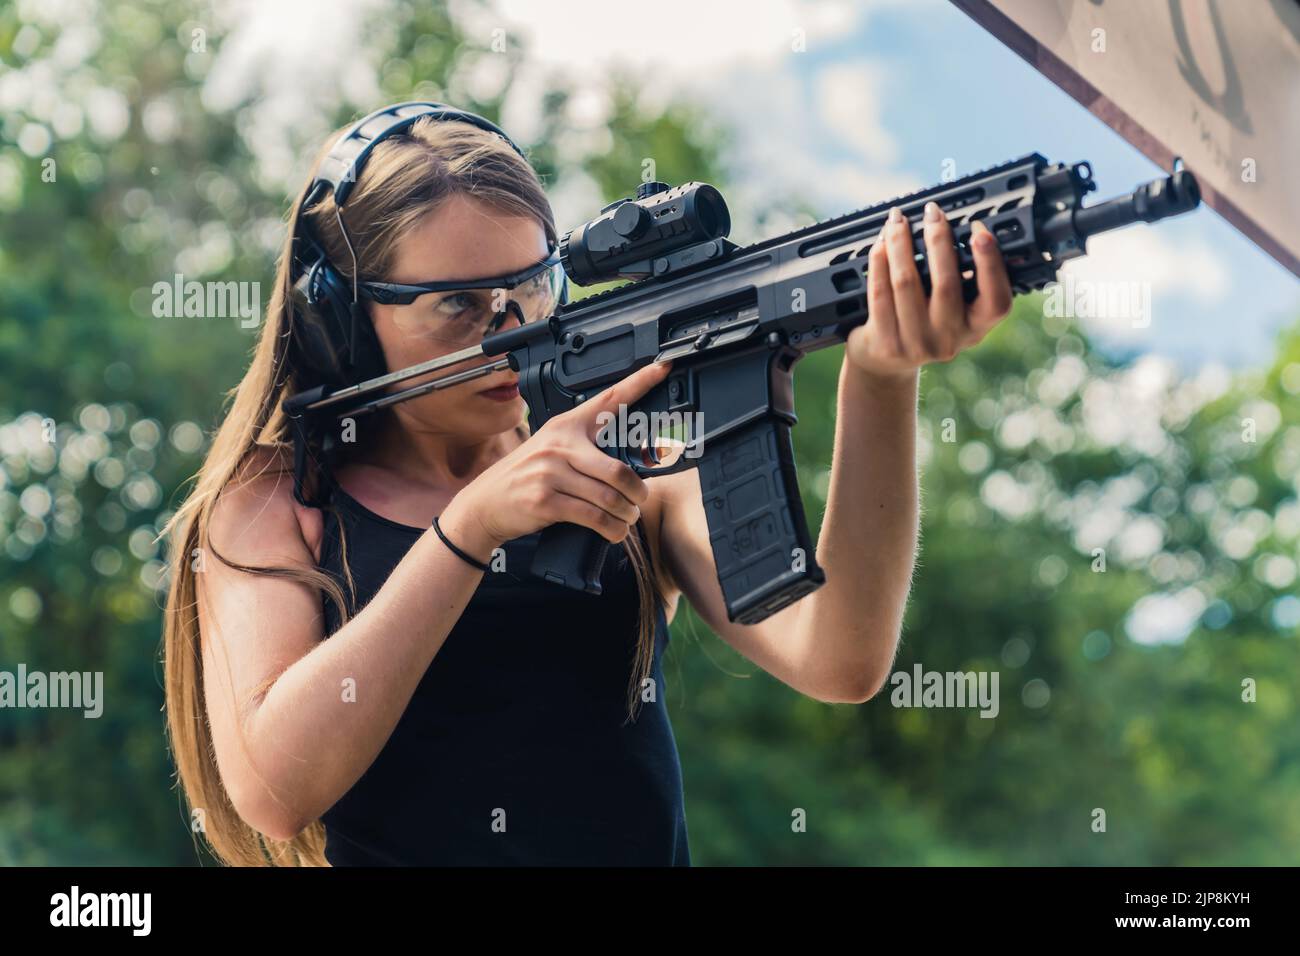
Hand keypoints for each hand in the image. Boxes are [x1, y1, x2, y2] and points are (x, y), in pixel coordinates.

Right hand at [439, 361, 673, 558]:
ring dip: (626, 514)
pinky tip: (613, 531)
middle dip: (637, 491)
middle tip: (639, 499)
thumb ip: (586, 451)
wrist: (484, 503)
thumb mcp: (552, 452)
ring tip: (626, 518)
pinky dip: (611, 529)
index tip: (663, 368)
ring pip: (609, 497)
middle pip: (618, 469)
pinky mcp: (546, 501)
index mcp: (566, 426)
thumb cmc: (526, 478)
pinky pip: (593, 517)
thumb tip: (634, 461)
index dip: (639, 383)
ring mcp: (550, 473)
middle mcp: (559, 445)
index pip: (609, 400)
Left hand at [846, 203, 1012, 380]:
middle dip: (938, 240)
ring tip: (898, 220)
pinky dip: (879, 263)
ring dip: (901, 243)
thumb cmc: (923, 324)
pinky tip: (880, 244)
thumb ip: (962, 281)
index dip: (991, 264)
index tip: (979, 230)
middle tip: (932, 213)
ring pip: (907, 283)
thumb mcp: (952, 312)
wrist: (884, 364)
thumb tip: (963, 229)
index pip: (996, 300)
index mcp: (975, 329)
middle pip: (946, 283)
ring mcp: (916, 345)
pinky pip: (880, 293)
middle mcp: (949, 340)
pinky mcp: (886, 343)